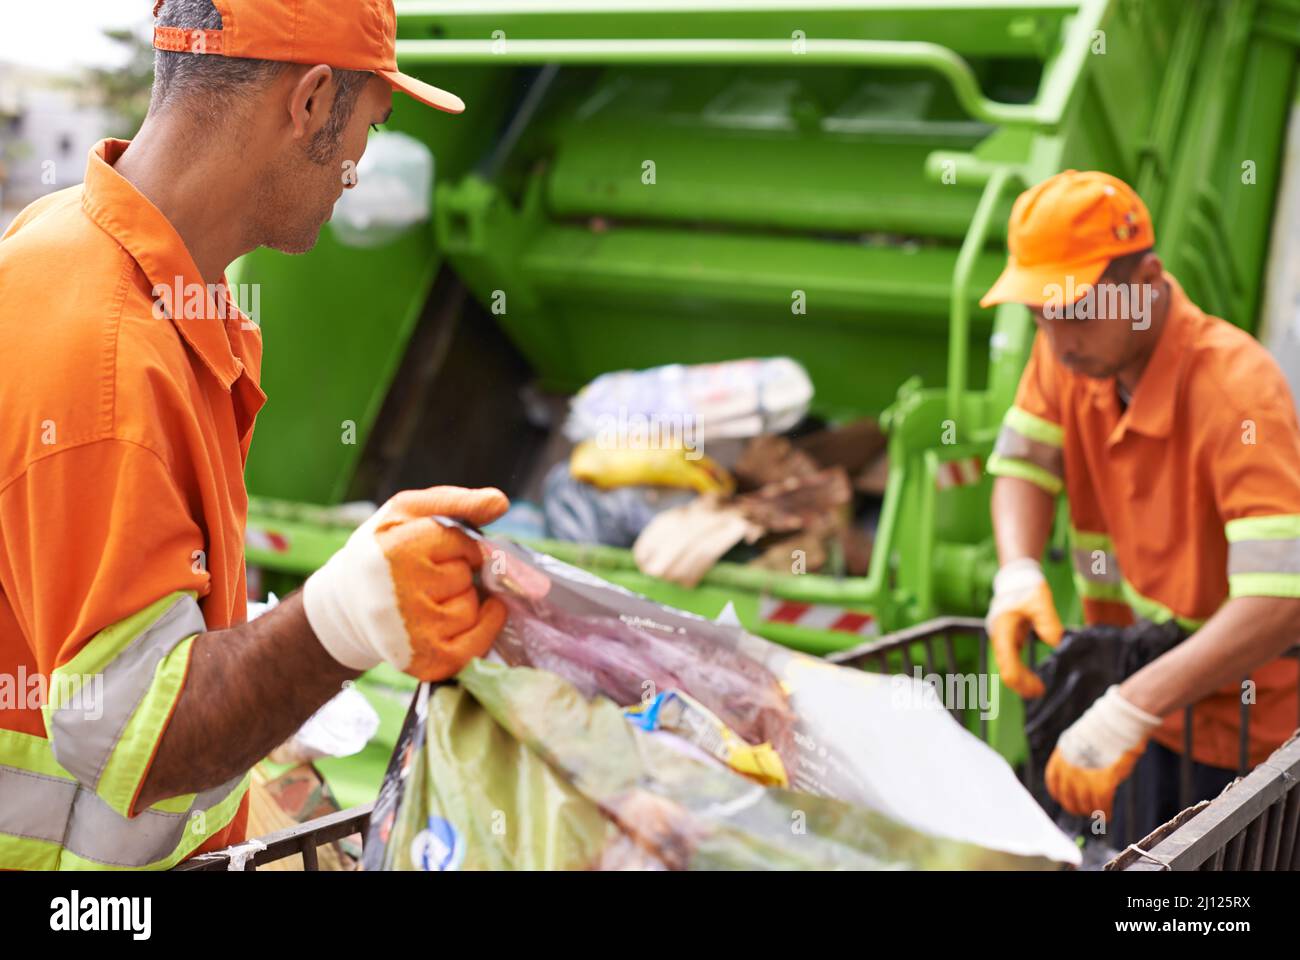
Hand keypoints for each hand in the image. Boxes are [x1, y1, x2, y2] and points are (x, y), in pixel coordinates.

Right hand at [303, 486, 509, 680]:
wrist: (347, 605)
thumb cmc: (382, 551)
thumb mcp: (407, 513)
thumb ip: (455, 502)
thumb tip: (500, 502)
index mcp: (394, 552)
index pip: (461, 540)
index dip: (455, 543)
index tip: (434, 549)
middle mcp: (402, 595)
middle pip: (466, 575)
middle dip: (457, 571)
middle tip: (426, 577)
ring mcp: (414, 633)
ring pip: (472, 607)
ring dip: (463, 600)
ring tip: (431, 599)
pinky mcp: (426, 662)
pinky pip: (478, 642)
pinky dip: (482, 628)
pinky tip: (464, 617)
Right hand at [985, 557, 1062, 698]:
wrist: (1016, 577)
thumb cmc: (1027, 587)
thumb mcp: (1040, 601)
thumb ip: (1048, 622)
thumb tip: (1057, 643)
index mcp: (1003, 630)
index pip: (1007, 664)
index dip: (1021, 680)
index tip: (1038, 688)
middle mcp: (1000, 638)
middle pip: (1006, 669)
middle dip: (1022, 684)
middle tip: (1041, 693)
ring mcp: (1004, 639)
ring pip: (1008, 667)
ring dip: (1021, 680)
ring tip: (1038, 689)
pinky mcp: (1009, 639)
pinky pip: (1012, 660)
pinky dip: (1021, 671)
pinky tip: (1032, 679)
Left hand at [1045, 685, 1160, 817]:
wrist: (1118, 721)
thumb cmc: (1104, 731)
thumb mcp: (1082, 740)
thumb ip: (1076, 758)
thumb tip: (1075, 772)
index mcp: (1062, 755)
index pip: (1053, 780)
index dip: (1058, 794)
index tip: (1064, 800)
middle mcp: (1069, 768)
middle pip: (1068, 797)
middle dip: (1076, 807)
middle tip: (1084, 811)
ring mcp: (1085, 777)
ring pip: (1085, 803)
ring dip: (1091, 810)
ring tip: (1098, 812)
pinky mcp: (1102, 783)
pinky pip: (1102, 803)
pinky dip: (1106, 811)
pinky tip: (1109, 815)